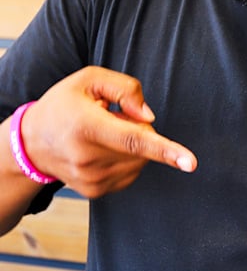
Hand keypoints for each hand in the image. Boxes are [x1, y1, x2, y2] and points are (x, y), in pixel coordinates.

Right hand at [20, 67, 196, 197]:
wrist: (32, 142)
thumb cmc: (64, 105)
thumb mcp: (89, 79)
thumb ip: (125, 88)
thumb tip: (148, 117)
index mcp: (87, 126)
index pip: (134, 139)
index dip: (166, 150)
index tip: (190, 163)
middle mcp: (88, 158)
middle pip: (143, 144)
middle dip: (137, 128)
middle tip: (110, 119)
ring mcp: (91, 179)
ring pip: (140, 161)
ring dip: (131, 145)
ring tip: (101, 135)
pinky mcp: (95, 191)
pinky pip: (130, 173)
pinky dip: (125, 160)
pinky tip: (102, 150)